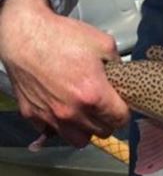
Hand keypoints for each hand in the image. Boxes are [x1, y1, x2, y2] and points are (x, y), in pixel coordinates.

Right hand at [0, 0, 129, 147]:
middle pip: (101, 132)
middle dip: (108, 120)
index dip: (124, 111)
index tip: (122, 104)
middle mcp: (72, 112)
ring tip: (87, 113)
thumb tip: (122, 74)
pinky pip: (52, 133)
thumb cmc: (62, 37)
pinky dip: (61, 126)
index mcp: (93, 94)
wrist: (25, 36)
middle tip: (106, 106)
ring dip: (86, 129)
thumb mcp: (103, 43)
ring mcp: (50, 117)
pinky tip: (64, 109)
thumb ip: (118, 63)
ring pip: (78, 139)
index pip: (120, 119)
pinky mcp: (32, 116)